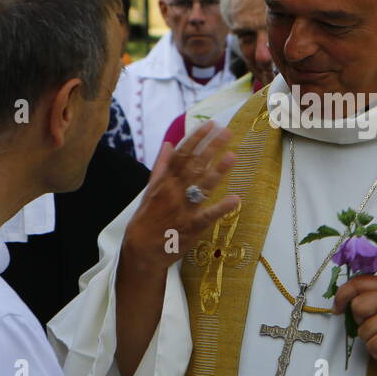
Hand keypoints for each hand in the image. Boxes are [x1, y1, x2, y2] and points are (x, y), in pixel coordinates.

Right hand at [120, 120, 239, 271]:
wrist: (141, 250)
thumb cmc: (146, 219)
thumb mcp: (150, 189)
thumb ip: (161, 166)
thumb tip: (168, 144)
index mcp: (164, 181)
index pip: (182, 154)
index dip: (196, 138)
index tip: (210, 125)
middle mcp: (173, 192)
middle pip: (194, 165)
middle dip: (211, 147)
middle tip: (227, 132)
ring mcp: (183, 209)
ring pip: (201, 186)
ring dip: (217, 171)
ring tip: (232, 156)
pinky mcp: (191, 227)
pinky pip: (207, 216)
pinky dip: (221, 208)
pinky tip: (235, 199)